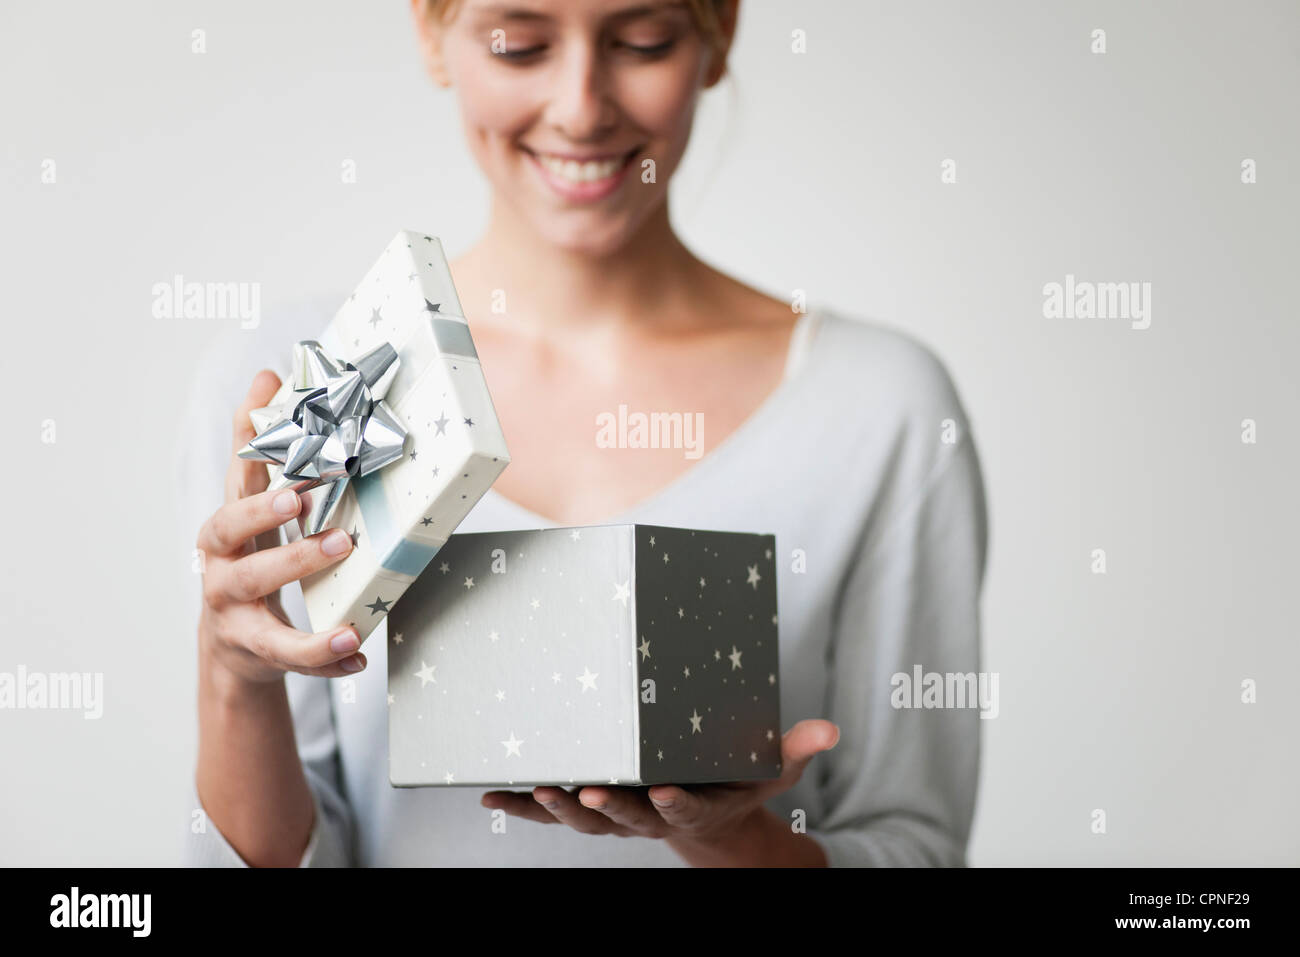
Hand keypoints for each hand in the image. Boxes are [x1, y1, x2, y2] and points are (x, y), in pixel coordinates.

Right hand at [196, 370, 363, 685]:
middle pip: (241, 552)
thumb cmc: (248, 555)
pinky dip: (326, 659)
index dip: (259, 480)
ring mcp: (234, 614)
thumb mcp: (250, 501)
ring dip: (310, 621)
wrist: (230, 639)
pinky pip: (292, 659)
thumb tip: (268, 373)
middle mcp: (220, 567)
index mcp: (224, 524)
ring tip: (351, 626)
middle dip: (284, 544)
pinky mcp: (257, 651)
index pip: (236, 491)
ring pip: (266, 617)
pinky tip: (357, 654)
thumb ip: (258, 447)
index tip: (295, 478)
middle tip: (338, 538)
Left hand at [481, 719, 838, 864]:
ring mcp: (617, 814)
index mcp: (692, 805)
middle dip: (601, 806)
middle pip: (622, 817)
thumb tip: (830, 730)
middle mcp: (650, 815)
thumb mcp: (768, 770)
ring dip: (556, 808)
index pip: (681, 807)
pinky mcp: (591, 807)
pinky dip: (523, 806)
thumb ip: (793, 749)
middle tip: (581, 790)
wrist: (706, 817)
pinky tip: (492, 795)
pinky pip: (553, 812)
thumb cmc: (735, 783)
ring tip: (534, 788)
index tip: (663, 790)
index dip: (672, 802)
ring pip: (582, 818)